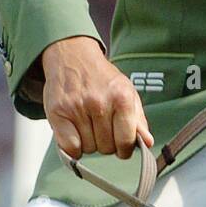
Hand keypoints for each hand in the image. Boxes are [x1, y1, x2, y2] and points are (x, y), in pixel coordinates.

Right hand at [41, 36, 154, 159]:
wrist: (73, 57)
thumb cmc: (102, 79)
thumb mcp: (128, 93)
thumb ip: (138, 120)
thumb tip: (147, 142)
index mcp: (122, 98)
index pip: (125, 141)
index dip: (124, 148)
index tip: (120, 144)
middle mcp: (99, 102)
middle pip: (106, 148)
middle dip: (106, 143)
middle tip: (101, 126)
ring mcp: (76, 107)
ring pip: (88, 149)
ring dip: (89, 143)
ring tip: (88, 123)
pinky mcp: (57, 112)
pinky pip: (69, 148)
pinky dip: (72, 147)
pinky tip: (76, 133)